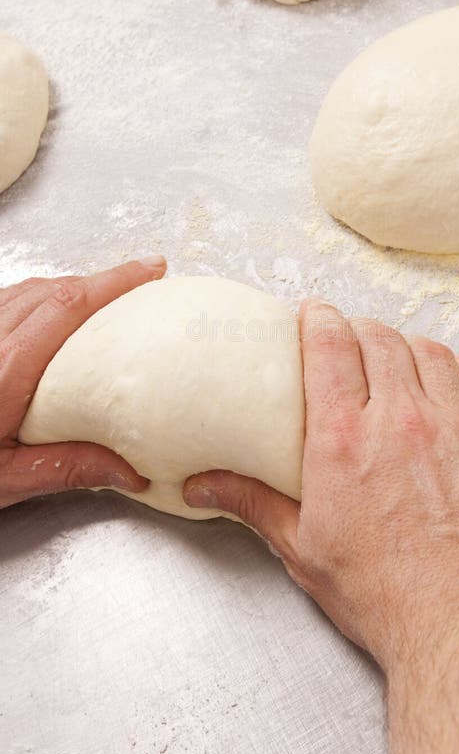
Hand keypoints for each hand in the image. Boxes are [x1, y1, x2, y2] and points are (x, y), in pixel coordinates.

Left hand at [0, 258, 165, 509]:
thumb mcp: (0, 483)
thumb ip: (66, 469)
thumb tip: (129, 471)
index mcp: (3, 369)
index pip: (69, 305)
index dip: (114, 281)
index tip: (149, 270)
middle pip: (51, 288)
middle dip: (101, 279)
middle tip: (139, 281)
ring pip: (25, 289)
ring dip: (69, 287)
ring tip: (103, 298)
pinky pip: (3, 302)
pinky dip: (36, 299)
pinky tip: (48, 316)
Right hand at [184, 299, 458, 667]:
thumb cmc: (386, 596)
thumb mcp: (303, 549)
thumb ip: (252, 503)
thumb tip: (202, 486)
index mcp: (344, 439)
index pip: (330, 346)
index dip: (319, 319)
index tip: (314, 314)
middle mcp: (402, 420)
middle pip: (381, 340)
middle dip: (361, 329)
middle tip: (354, 340)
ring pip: (432, 354)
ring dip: (410, 348)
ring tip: (402, 360)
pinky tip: (458, 377)